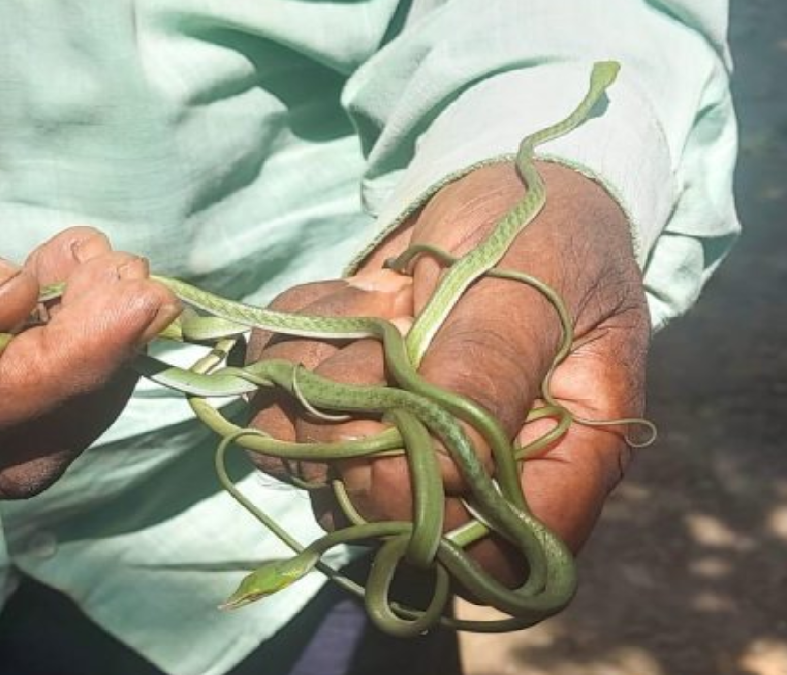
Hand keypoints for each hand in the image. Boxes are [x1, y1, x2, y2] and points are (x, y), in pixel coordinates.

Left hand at [247, 161, 649, 582]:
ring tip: (370, 305)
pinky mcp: (347, 401)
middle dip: (353, 411)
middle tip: (387, 328)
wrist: (499, 184)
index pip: (486, 552)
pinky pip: (278, 394)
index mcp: (555, 461)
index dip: (421, 508)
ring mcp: (399, 438)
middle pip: (374, 506)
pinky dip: (292, 336)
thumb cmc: (542, 234)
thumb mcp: (526, 292)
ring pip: (306, 452)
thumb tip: (435, 476)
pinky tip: (348, 297)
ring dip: (312, 368)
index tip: (390, 426)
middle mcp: (471, 468)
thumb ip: (485, 376)